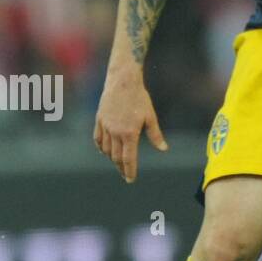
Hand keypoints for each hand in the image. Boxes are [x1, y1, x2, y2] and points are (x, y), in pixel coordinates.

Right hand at [93, 66, 167, 182]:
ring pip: (106, 149)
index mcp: (129, 133)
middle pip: (116, 157)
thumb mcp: (150, 116)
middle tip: (125, 173)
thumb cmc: (139, 98)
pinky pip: (98, 139)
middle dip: (121, 167)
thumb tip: (163, 149)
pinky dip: (101, 147)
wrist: (123, 81)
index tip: (130, 179)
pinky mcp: (99, 119)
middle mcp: (115, 132)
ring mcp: (106, 126)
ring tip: (118, 162)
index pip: (128, 158)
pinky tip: (105, 151)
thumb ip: (155, 135)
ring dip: (112, 158)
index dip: (130, 171)